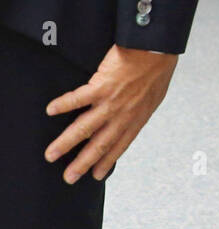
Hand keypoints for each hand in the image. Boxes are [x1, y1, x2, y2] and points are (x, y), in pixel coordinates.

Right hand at [44, 45, 178, 182]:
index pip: (119, 146)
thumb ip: (140, 109)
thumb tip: (132, 115)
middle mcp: (123, 115)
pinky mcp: (102, 86)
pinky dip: (64, 104)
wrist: (157, 50)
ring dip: (66, 142)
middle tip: (68, 177)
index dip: (106, 162)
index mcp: (137, 118)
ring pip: (85, 127)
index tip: (95, 176)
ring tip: (51, 154)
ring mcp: (111, 102)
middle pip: (99, 144)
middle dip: (82, 163)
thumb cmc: (157, 69)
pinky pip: (78, 98)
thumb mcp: (153, 97)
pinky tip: (50, 111)